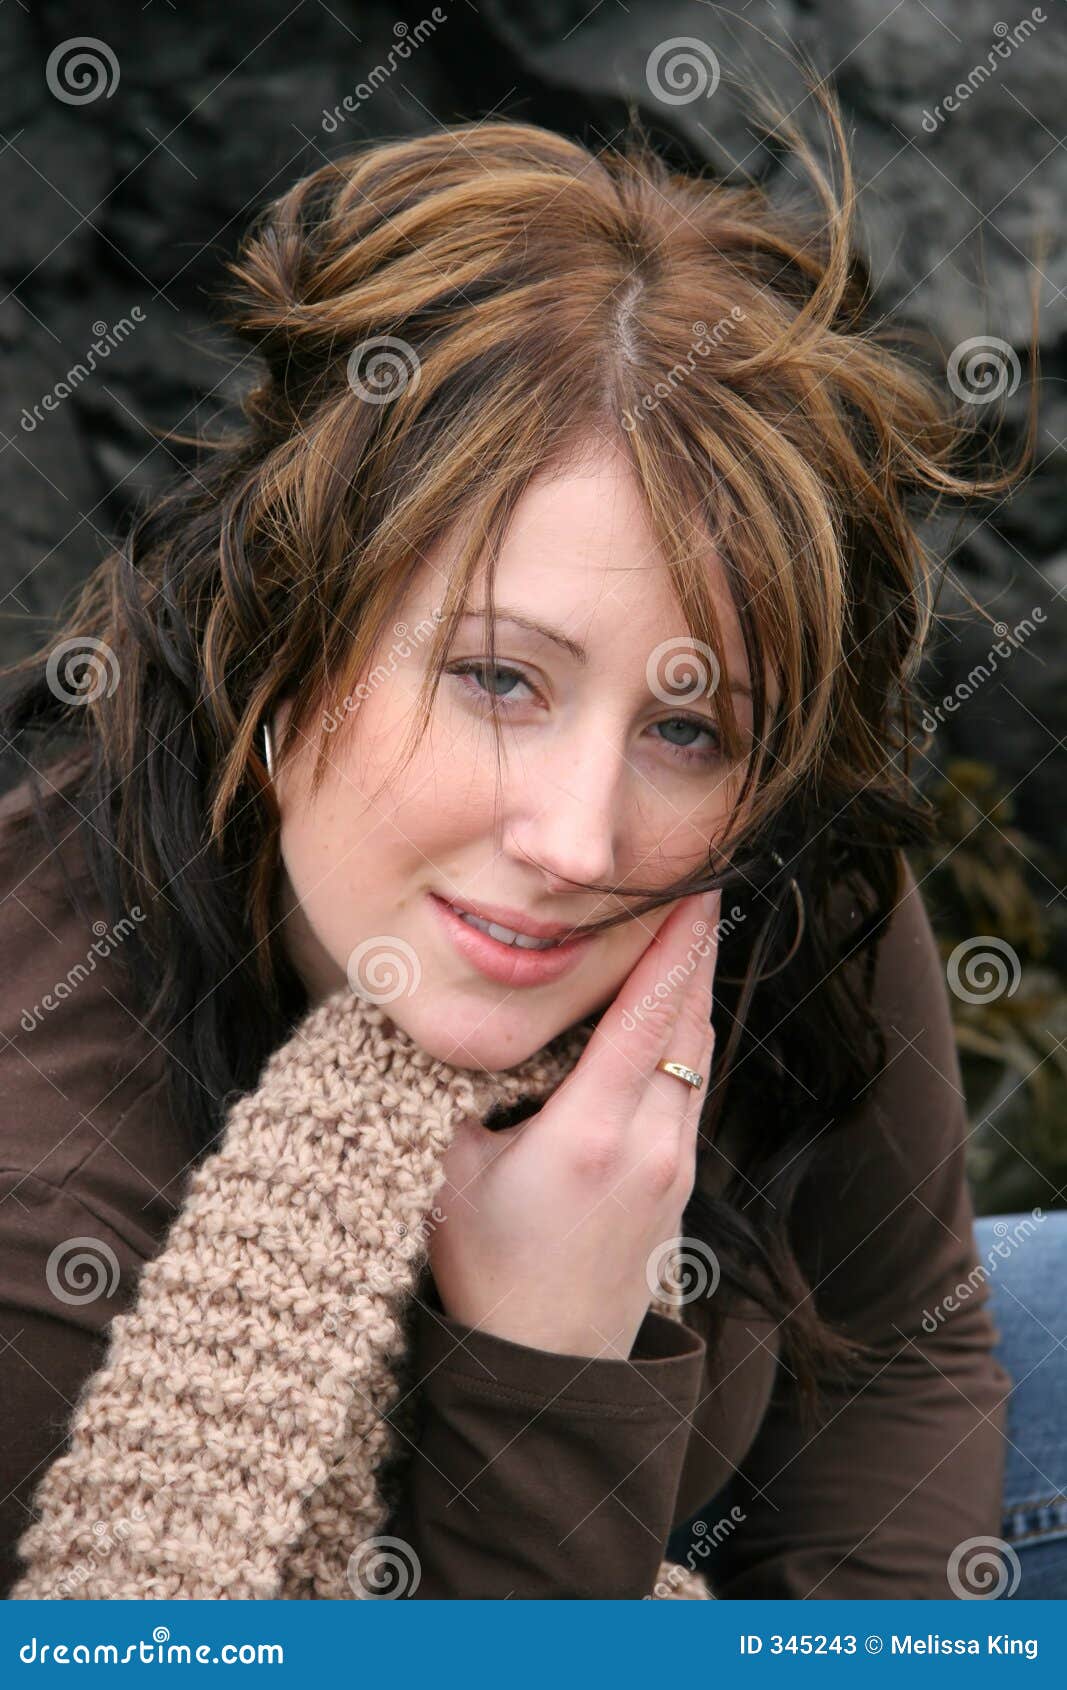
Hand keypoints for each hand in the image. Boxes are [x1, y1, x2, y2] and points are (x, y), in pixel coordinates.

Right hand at [428, 889, 721, 1358]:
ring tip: (689, 933)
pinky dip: (688, 1038)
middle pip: (689, 1023)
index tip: (694, 885)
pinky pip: (694, 1090)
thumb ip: (461, 1095)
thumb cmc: (487, 1274)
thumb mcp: (450, 1177)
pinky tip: (672, 1016)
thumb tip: (459, 1022)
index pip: (648, 1013)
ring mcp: (675, 1167)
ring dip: (695, 991)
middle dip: (695, 949)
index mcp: (591, 1133)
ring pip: (699, 1055)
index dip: (674, 943)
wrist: (549, 1372)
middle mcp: (651, 1144)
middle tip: (698, 883)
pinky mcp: (680, 1185)